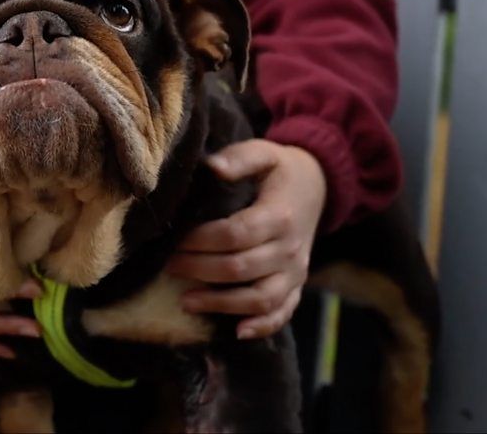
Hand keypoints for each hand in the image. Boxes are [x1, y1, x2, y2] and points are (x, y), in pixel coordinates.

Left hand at [166, 139, 325, 339]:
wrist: (318, 186)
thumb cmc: (280, 170)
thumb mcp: (264, 153)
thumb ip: (238, 158)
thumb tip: (211, 167)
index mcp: (279, 215)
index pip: (234, 234)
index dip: (201, 241)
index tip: (174, 240)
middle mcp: (290, 248)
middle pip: (240, 268)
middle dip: (199, 270)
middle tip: (167, 266)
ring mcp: (296, 271)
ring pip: (259, 298)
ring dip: (221, 304)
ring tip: (185, 301)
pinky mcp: (297, 285)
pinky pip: (283, 312)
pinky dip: (262, 326)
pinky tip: (236, 332)